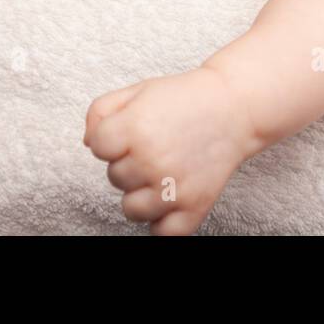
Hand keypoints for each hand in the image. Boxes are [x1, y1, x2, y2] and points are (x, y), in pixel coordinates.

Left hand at [84, 67, 259, 234]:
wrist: (235, 107)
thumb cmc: (184, 98)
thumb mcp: (139, 90)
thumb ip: (101, 111)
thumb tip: (89, 144)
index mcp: (135, 128)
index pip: (98, 147)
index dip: (112, 137)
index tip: (132, 129)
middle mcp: (152, 160)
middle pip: (114, 177)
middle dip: (129, 162)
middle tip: (158, 144)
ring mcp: (173, 188)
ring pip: (131, 209)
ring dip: (142, 192)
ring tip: (164, 170)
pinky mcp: (194, 207)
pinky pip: (162, 233)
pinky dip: (163, 220)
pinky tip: (170, 198)